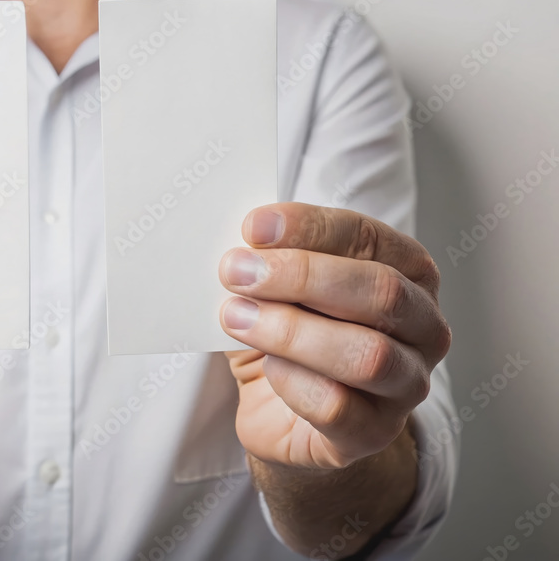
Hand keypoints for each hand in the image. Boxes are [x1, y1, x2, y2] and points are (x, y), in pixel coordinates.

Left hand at [219, 203, 450, 469]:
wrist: (282, 414)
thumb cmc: (289, 337)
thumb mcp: (278, 288)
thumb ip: (271, 260)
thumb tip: (243, 240)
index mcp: (408, 272)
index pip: (368, 237)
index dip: (310, 228)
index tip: (253, 227)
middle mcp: (423, 327)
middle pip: (380, 291)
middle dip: (301, 276)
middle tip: (237, 272)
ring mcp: (407, 385)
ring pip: (367, 354)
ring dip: (291, 330)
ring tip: (236, 317)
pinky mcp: (374, 432)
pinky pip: (339, 407)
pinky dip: (293, 381)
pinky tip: (267, 367)